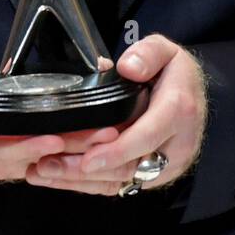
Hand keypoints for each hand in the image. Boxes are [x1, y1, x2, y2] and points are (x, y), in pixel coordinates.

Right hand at [0, 66, 121, 182]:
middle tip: (104, 137)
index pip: (2, 154)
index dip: (27, 149)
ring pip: (52, 161)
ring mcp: (16, 160)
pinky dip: (79, 152)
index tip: (52, 140)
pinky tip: (105, 138)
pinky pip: (56, 158)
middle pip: (38, 161)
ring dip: (82, 152)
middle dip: (70, 151)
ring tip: (113, 135)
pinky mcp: (29, 155)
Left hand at [25, 35, 208, 196]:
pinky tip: (57, 178)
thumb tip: (127, 68)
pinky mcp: (152, 177)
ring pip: (119, 181)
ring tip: (41, 172)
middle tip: (45, 165)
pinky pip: (119, 184)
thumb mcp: (166, 50)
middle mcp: (176, 147)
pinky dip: (87, 184)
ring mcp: (165, 166)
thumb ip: (148, 54)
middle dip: (84, 170)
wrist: (194, 96)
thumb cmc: (175, 73)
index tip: (87, 160)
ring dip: (79, 181)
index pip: (145, 138)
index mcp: (178, 112)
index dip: (115, 152)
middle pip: (127, 167)